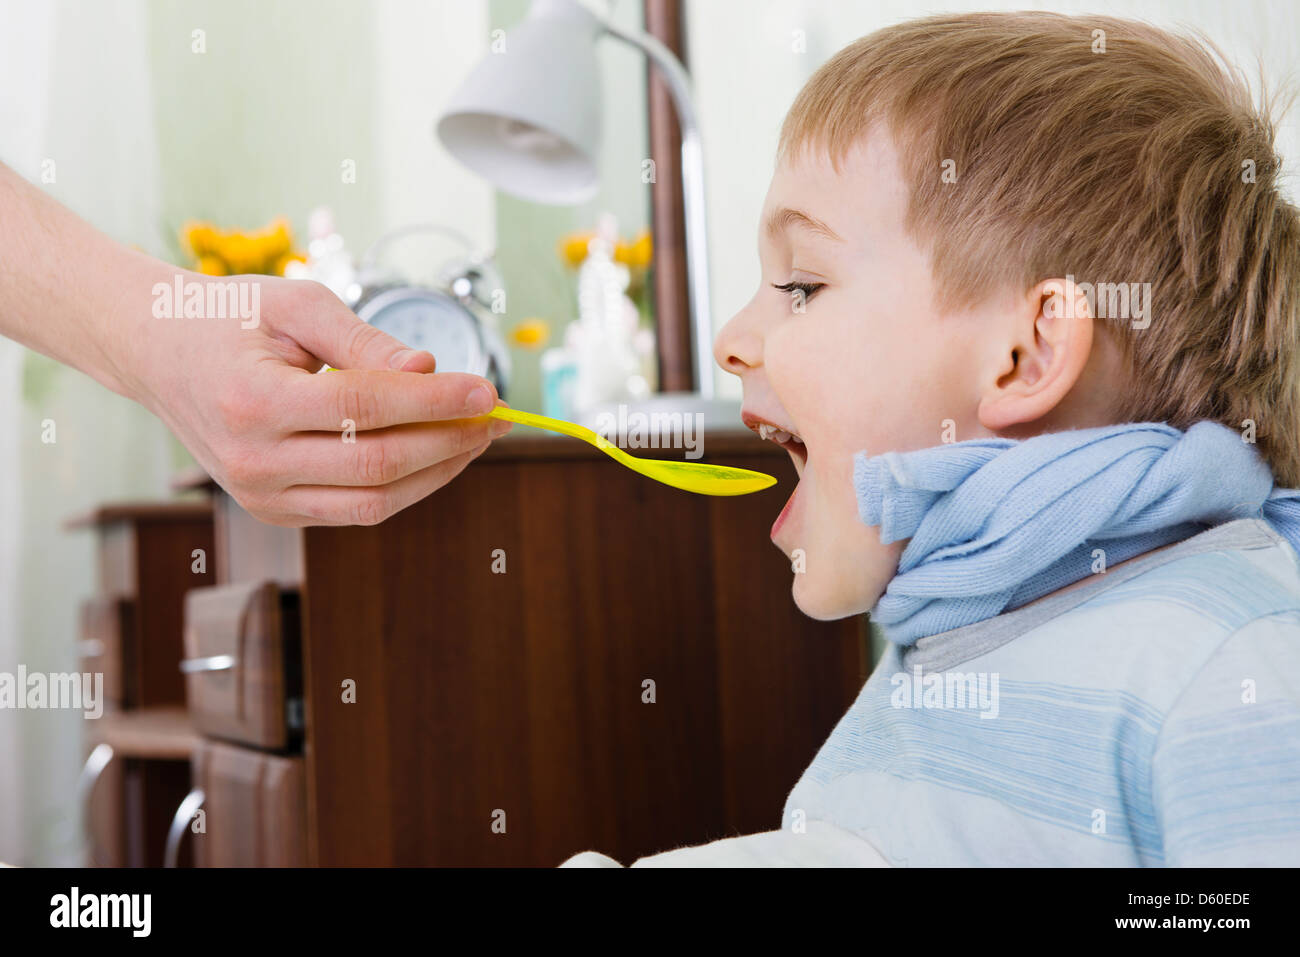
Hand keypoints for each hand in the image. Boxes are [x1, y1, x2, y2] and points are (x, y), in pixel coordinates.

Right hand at [121, 269, 511, 525]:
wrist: (155, 352)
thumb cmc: (228, 316)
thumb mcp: (296, 304)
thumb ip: (365, 342)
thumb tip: (430, 374)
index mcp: (253, 403)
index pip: (368, 410)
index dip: (438, 402)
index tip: (488, 390)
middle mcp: (253, 463)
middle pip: (379, 465)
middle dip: (450, 442)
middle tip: (495, 417)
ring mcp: (260, 498)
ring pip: (375, 502)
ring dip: (438, 473)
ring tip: (475, 437)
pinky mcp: (274, 512)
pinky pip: (357, 510)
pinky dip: (405, 486)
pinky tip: (436, 453)